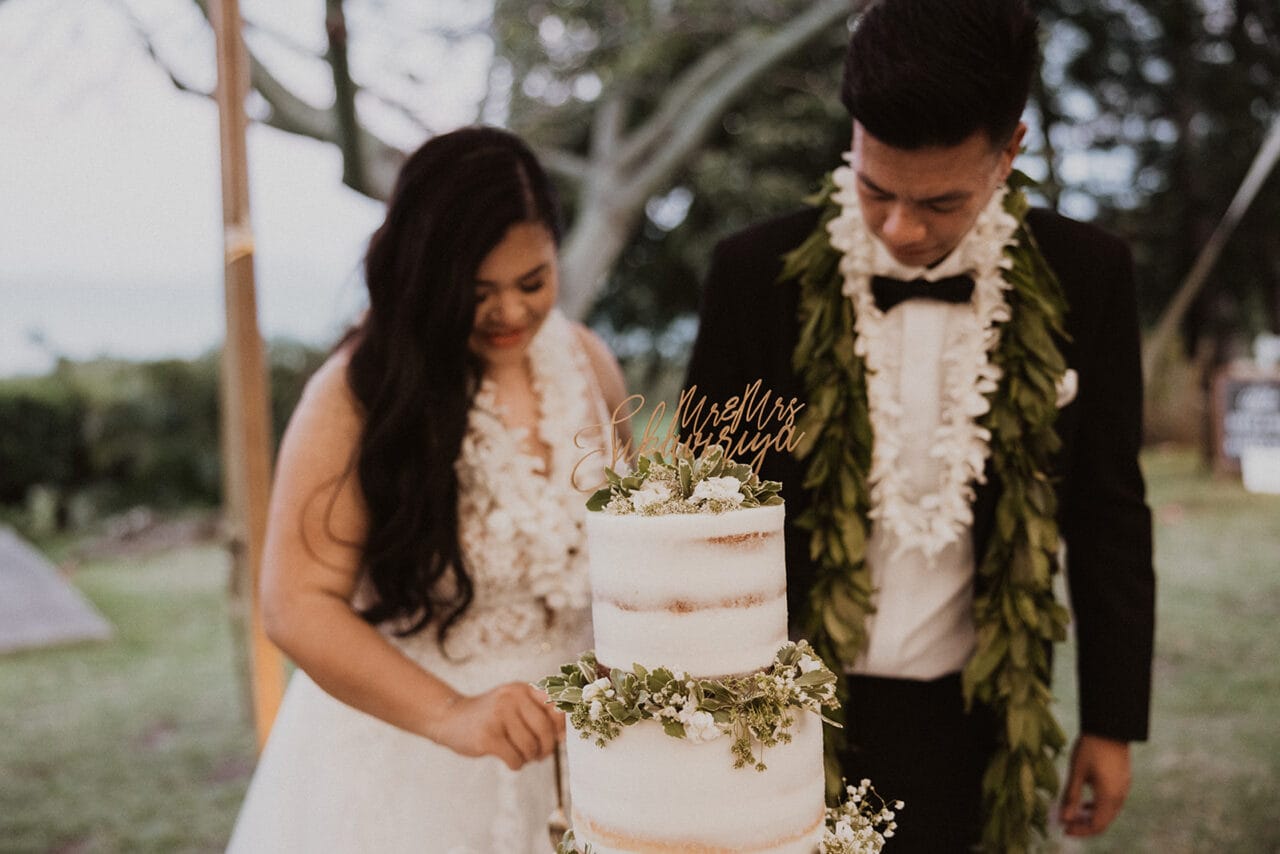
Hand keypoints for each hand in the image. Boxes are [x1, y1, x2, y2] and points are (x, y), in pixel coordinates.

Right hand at [427, 682, 564, 770]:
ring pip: (530, 746)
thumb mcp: (514, 705)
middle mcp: (511, 698)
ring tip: (522, 756)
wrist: (451, 718)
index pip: (555, 705)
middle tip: (540, 755)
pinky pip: (515, 758)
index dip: (562, 725)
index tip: (558, 737)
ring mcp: (498, 715)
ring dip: (529, 758)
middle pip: (544, 728)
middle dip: (546, 747)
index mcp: (522, 689)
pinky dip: (517, 765)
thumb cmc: (491, 716)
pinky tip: (510, 760)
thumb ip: (540, 715)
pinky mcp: (487, 736)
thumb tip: (565, 734)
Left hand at [1060, 734, 1130, 836]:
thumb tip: (1064, 819)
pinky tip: (1087, 802)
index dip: (1080, 831)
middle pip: (1104, 821)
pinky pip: (1112, 802)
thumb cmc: (1090, 748)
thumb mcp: (1077, 773)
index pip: (1096, 825)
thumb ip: (1071, 797)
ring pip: (1109, 812)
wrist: (1110, 727)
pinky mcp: (1123, 781)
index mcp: (1109, 797)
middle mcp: (1120, 796)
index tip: (1064, 829)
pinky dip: (1099, 806)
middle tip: (1066, 824)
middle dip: (1084, 825)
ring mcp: (1124, 788)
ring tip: (1074, 814)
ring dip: (1092, 816)